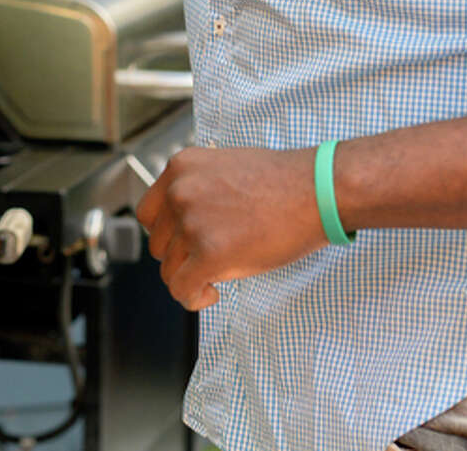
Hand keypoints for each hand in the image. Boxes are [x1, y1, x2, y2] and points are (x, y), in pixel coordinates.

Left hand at [134, 145, 327, 310]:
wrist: (317, 190)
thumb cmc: (283, 182)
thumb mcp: (225, 169)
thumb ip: (198, 191)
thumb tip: (185, 225)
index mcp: (180, 167)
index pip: (149, 212)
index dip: (167, 234)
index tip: (185, 244)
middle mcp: (179, 192)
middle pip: (158, 243)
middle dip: (181, 257)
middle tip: (209, 261)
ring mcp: (192, 222)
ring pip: (169, 270)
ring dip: (190, 278)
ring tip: (216, 277)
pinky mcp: (209, 253)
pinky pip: (182, 289)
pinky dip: (193, 299)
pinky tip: (212, 294)